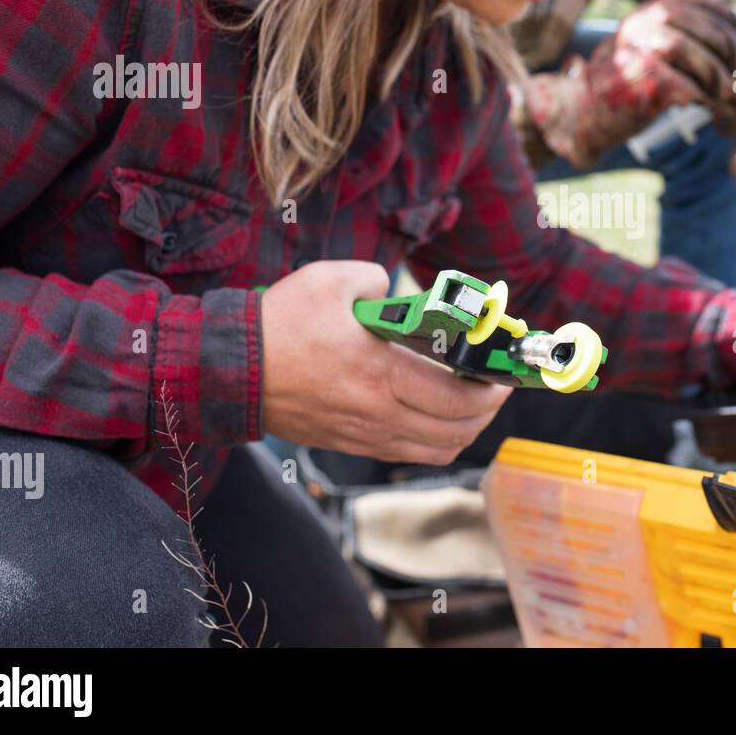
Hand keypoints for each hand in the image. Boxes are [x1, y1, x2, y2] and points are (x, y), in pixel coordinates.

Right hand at [259, 261, 512, 462]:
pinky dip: (435, 442)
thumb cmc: (281, 324)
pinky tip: (438, 420)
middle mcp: (378, 413)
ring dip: (465, 430)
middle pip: (456, 429)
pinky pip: (409, 455)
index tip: (503, 375)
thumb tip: (396, 294)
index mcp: (379, 374)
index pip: (456, 397)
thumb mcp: (332, 280)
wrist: (232, 368)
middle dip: (487, 410)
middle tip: (495, 387)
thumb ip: (377, 280)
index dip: (490, 390)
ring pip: (436, 449)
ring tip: (474, 405)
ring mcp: (365, 434)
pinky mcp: (351, 444)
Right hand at [521, 0, 735, 168]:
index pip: (704, 6)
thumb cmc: (630, 82)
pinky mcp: (640, 82)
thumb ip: (690, 36)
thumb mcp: (658, 47)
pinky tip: (700, 105)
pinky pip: (684, 87)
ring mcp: (639, 50)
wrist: (585, 111)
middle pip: (704, 29)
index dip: (732, 26)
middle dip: (730, 52)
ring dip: (716, 76)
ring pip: (694, 55)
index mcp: (653, 9)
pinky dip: (699, 98)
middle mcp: (643, 23)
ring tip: (723, 92)